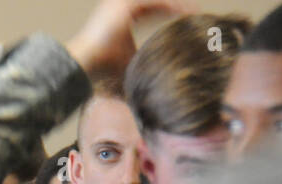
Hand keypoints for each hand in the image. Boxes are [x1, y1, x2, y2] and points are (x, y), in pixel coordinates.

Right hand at [66, 0, 189, 77]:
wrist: (86, 61)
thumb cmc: (105, 65)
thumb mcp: (133, 59)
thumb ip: (146, 59)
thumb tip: (161, 77)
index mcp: (125, 15)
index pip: (153, 8)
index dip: (171, 11)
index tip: (189, 18)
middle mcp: (122, 5)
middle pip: (156, 1)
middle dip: (176, 5)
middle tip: (195, 11)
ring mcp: (121, 2)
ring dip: (175, 3)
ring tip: (192, 11)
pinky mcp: (123, 3)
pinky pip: (152, 0)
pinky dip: (168, 5)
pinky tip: (182, 11)